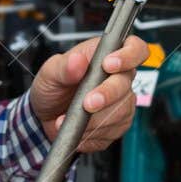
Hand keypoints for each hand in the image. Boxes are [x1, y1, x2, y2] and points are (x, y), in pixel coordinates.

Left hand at [27, 33, 149, 152]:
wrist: (46, 116)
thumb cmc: (53, 88)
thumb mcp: (49, 73)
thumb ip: (63, 67)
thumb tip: (77, 60)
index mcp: (105, 56)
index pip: (134, 48)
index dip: (128, 55)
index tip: (109, 65)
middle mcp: (118, 77)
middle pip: (125, 84)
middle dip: (106, 95)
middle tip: (87, 103)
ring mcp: (121, 102)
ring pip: (120, 111)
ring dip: (93, 119)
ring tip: (70, 119)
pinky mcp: (118, 124)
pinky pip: (112, 131)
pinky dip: (92, 133)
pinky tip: (79, 129)